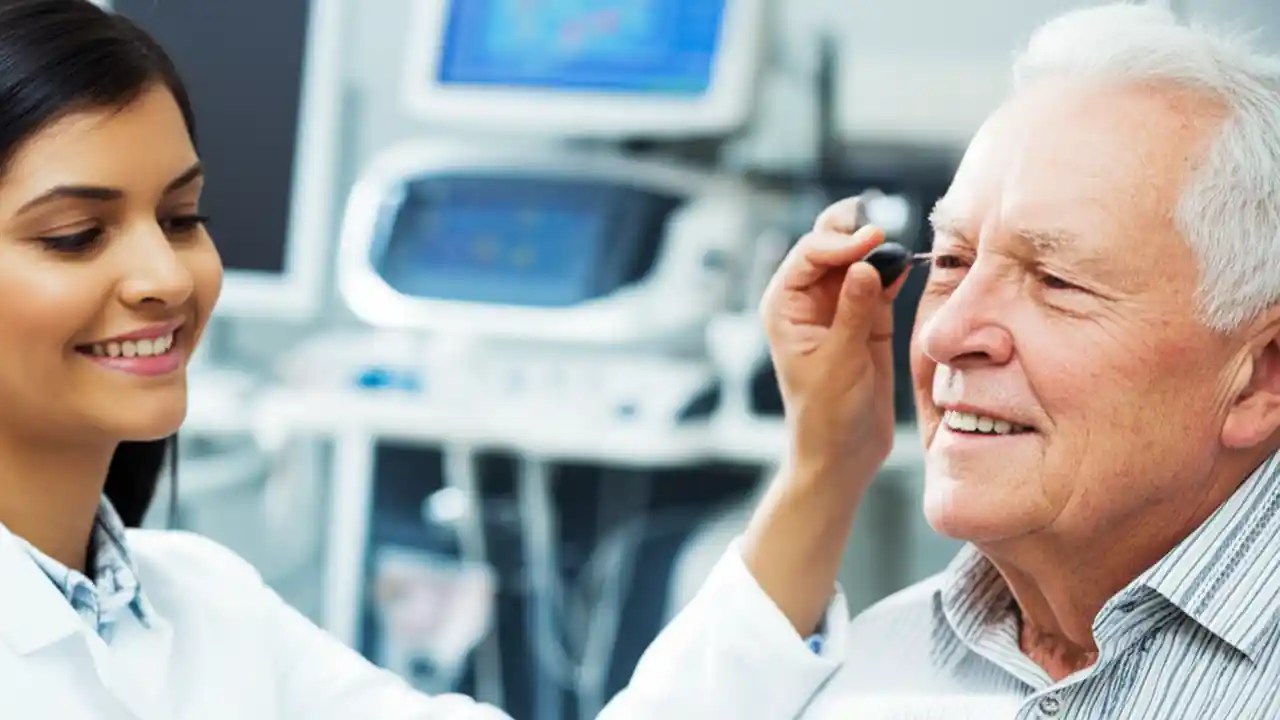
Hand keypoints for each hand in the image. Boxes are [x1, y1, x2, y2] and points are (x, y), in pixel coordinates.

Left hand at [760, 195, 908, 489]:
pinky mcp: (868, 319)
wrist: (844, 454)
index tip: (873, 239)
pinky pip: (881, 284)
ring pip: (858, 260)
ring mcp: (840, 307)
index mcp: (785, 306)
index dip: (839, 241)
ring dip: (879, 251)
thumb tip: (865, 265)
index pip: (808, 255)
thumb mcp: (839, 362)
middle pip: (830, 247)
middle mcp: (808, 300)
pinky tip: (908, 268)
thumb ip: (853, 312)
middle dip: (855, 233)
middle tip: (885, 229)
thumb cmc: (827, 415)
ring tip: (902, 247)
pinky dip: (894, 273)